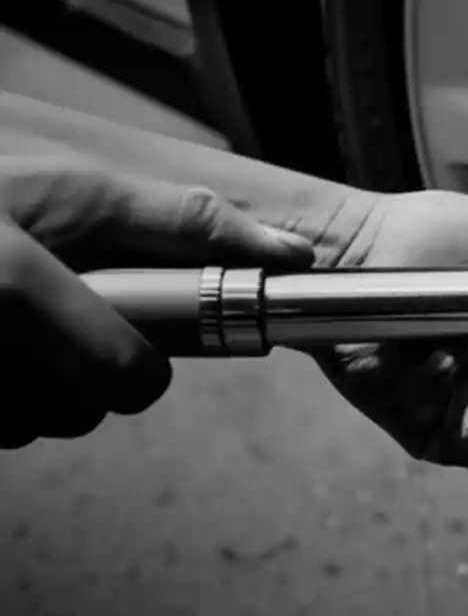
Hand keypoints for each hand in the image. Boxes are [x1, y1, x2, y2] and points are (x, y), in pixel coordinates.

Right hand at [0, 155, 314, 447]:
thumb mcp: (74, 190)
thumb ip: (184, 224)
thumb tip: (292, 256)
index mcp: (10, 275)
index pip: (124, 375)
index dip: (141, 371)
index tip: (140, 354)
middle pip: (80, 411)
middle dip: (89, 380)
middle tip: (65, 327)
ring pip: (30, 425)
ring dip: (36, 392)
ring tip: (12, 329)